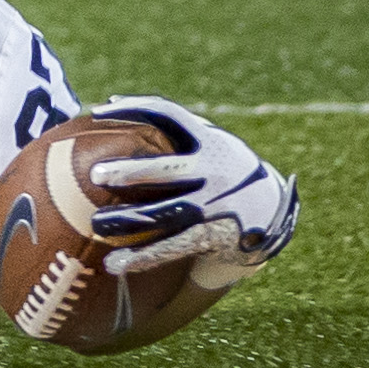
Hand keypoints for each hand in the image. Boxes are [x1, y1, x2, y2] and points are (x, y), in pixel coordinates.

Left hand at [83, 97, 299, 290]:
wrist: (271, 210)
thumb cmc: (223, 168)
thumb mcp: (211, 141)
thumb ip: (174, 126)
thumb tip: (109, 104)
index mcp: (210, 142)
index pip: (171, 114)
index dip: (135, 108)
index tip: (99, 110)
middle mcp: (213, 173)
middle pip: (169, 171)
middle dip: (134, 172)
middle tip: (97, 174)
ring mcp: (214, 206)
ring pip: (168, 214)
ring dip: (132, 220)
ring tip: (97, 225)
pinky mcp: (212, 235)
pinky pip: (173, 247)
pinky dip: (144, 256)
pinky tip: (115, 263)